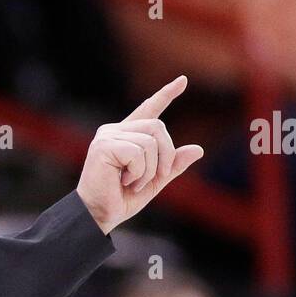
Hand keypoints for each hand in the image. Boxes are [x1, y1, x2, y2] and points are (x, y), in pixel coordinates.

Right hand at [75, 75, 204, 233]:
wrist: (97, 215)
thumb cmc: (120, 199)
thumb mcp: (154, 182)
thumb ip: (172, 165)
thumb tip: (198, 149)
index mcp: (126, 136)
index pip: (148, 109)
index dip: (166, 95)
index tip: (183, 81)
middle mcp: (115, 131)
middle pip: (157, 127)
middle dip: (166, 154)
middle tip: (157, 177)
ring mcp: (107, 137)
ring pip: (150, 141)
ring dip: (150, 170)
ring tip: (133, 184)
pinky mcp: (103, 146)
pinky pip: (137, 152)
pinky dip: (138, 172)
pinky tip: (124, 181)